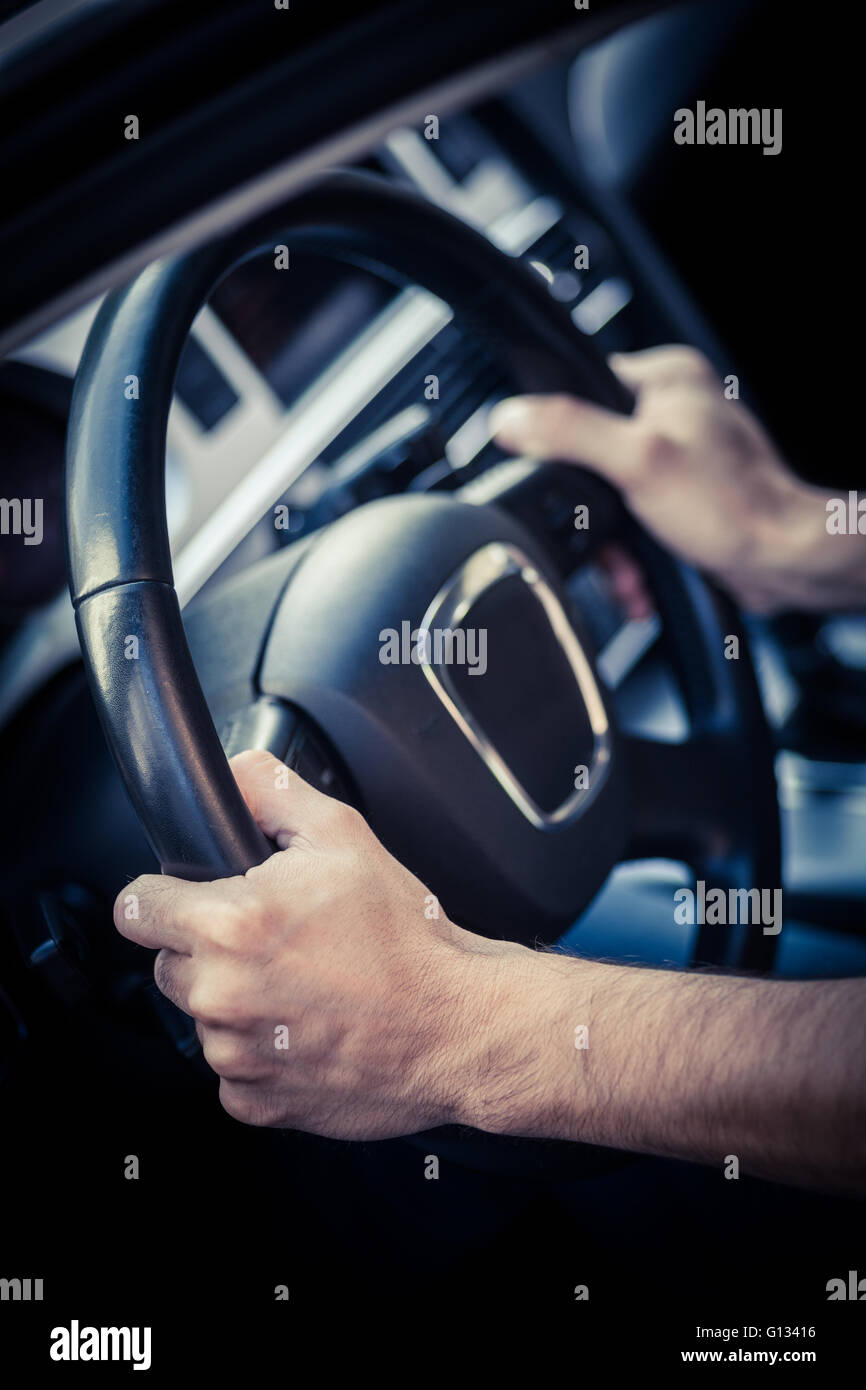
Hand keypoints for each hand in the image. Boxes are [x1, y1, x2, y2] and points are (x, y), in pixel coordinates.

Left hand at [114, 750, 520, 1138]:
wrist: (457, 1026)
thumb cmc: (408, 939)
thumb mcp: (345, 836)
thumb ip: (272, 792)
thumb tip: (236, 773)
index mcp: (229, 923)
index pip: (135, 907)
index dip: (165, 894)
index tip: (189, 899)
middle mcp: (220, 993)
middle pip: (168, 962)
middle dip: (209, 948)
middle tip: (276, 941)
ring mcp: (235, 1054)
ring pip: (202, 1017)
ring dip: (237, 1003)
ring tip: (304, 987)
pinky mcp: (257, 1101)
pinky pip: (234, 1071)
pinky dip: (263, 1053)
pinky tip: (310, 1030)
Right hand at [491, 346, 860, 613]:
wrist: (782, 563)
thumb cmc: (733, 507)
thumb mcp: (636, 460)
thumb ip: (569, 432)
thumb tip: (510, 418)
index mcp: (666, 378)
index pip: (582, 387)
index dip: (562, 437)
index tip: (567, 478)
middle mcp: (673, 409)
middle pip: (591, 454)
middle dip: (592, 515)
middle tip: (606, 540)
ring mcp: (679, 454)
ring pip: (611, 497)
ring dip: (612, 546)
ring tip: (626, 573)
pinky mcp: (683, 497)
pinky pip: (634, 521)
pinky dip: (632, 555)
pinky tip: (639, 578)